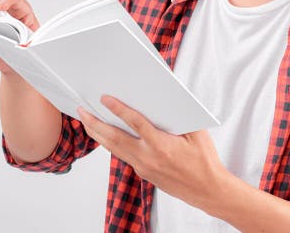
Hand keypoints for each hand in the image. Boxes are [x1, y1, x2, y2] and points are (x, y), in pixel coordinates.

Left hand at [77, 95, 227, 211]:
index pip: (134, 122)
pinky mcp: (143, 173)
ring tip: (86, 121)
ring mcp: (143, 167)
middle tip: (82, 110)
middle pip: (114, 138)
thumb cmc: (204, 160)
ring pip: (114, 149)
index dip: (118, 109)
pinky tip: (105, 136)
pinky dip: (110, 144)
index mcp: (161, 144)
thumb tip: (165, 100)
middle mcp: (147, 157)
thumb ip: (179, 117)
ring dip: (98, 134)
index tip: (105, 98)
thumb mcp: (197, 133)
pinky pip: (122, 155)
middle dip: (95, 123)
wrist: (207, 190)